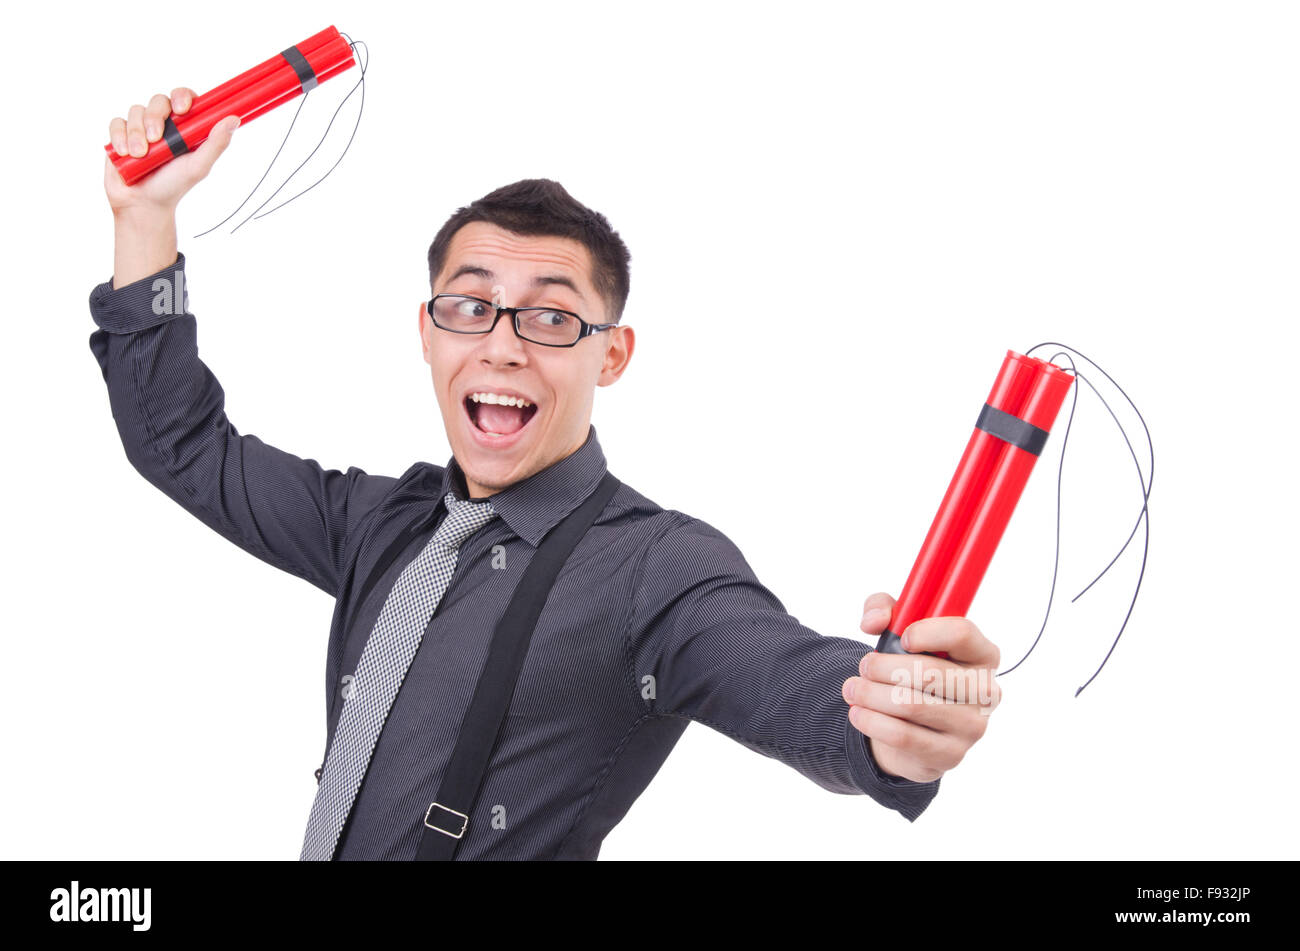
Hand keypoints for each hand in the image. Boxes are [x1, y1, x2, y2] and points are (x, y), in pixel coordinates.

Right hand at [104, 88, 239, 215]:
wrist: (142, 204)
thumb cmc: (173, 187)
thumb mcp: (198, 167)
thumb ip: (216, 144)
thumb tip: (234, 119)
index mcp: (186, 128)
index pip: (185, 98)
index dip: (182, 96)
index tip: (182, 109)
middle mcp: (164, 124)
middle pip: (159, 101)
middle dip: (155, 118)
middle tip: (155, 140)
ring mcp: (141, 127)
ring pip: (136, 111)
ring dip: (136, 133)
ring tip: (139, 155)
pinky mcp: (121, 134)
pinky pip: (117, 122)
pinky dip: (120, 136)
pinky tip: (124, 153)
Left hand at [843, 592, 1001, 782]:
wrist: (914, 725)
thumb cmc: (911, 669)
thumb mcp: (898, 630)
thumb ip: (884, 608)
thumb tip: (874, 621)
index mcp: (982, 654)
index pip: (962, 634)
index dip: (927, 632)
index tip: (902, 638)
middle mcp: (985, 691)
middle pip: (929, 673)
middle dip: (883, 667)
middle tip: (863, 667)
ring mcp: (971, 726)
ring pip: (911, 705)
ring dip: (870, 695)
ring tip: (852, 689)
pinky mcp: (950, 754)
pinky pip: (903, 736)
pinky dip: (872, 722)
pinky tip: (857, 713)